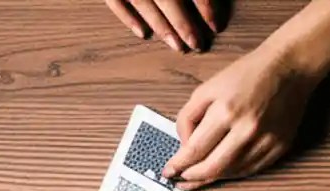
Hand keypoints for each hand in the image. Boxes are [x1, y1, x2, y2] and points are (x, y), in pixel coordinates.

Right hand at [104, 0, 221, 52]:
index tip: (216, 27)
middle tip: (196, 45)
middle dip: (182, 23)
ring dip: (161, 26)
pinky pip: (114, 1)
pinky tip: (142, 35)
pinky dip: (127, 18)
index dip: (205, 6)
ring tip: (177, 46)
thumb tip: (212, 3)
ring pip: (142, 2)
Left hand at [162, 47, 315, 190]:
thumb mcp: (208, 87)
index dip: (179, 164)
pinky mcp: (280, 147)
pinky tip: (223, 172)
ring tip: (198, 179)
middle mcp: (247, 130)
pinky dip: (234, 173)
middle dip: (193, 177)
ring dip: (213, 178)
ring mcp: (267, 141)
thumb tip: (184, 144)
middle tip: (181, 179)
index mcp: (226, 111)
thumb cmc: (246, 74)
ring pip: (233, 172)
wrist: (288, 68)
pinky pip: (253, 169)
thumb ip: (189, 116)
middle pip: (214, 167)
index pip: (196, 149)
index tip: (169, 171)